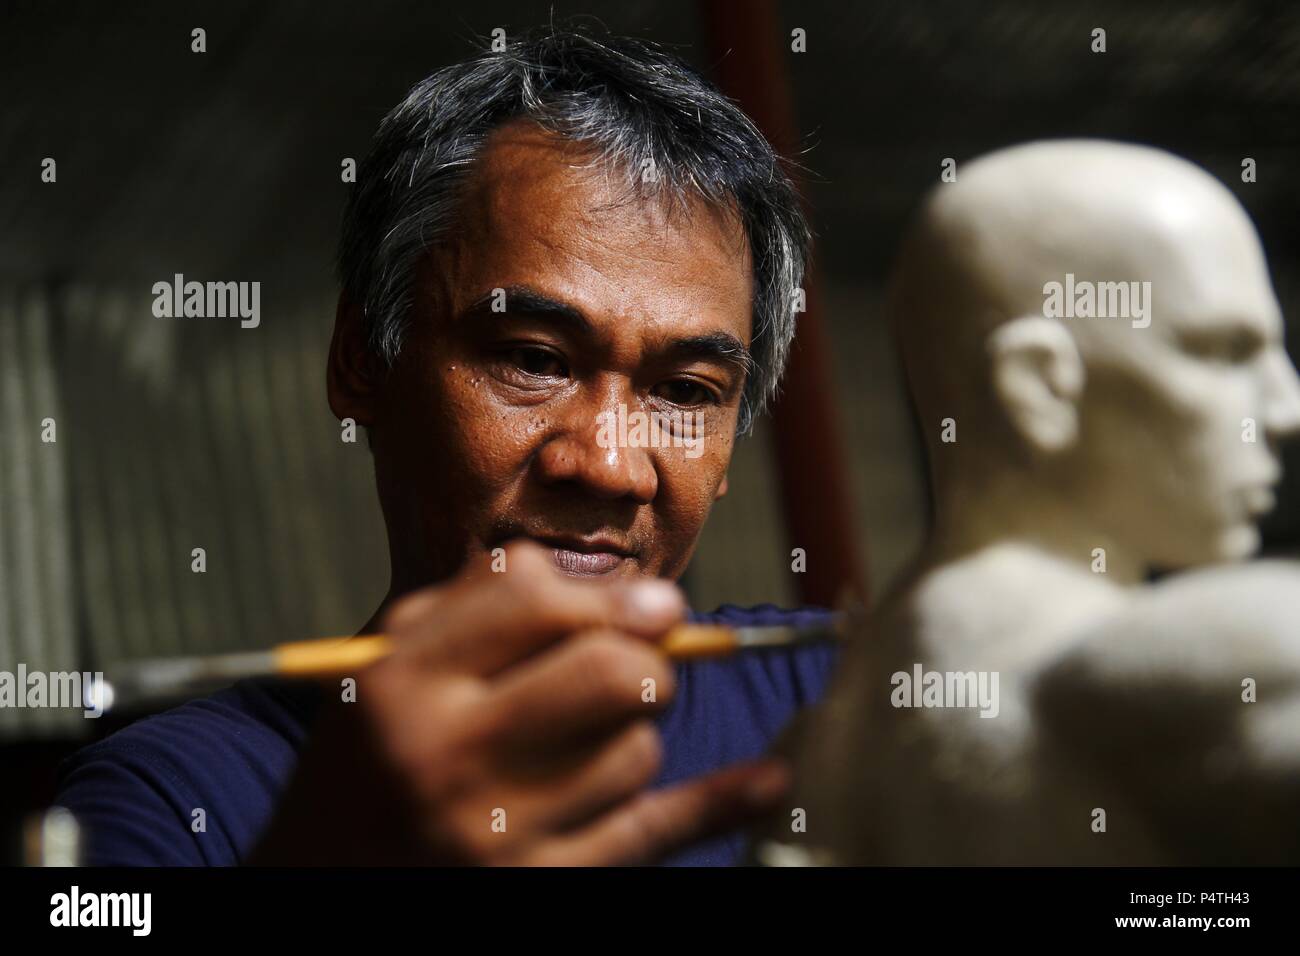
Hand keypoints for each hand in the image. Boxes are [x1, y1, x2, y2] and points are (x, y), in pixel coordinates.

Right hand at [251, 541, 788, 864]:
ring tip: (586, 747)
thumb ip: (472, 606)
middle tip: (643, 663)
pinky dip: (722, 802)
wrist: (316, 889)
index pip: (538, 603)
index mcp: (405, 682)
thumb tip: (591, 578)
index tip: (652, 605)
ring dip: (634, 736)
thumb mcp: (384, 668)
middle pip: (613, 672)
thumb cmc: (364, 767)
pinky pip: (657, 831)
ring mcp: (500, 833)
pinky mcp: (545, 887)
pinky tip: (770, 781)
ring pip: (637, 751)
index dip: (613, 596)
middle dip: (647, 657)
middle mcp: (449, 756)